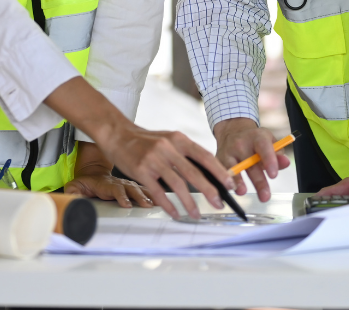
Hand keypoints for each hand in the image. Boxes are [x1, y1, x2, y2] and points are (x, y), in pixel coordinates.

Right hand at [45, 77, 235, 219]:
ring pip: (177, 185)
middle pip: (194, 172)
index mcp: (179, 139)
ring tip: (197, 214)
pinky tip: (175, 213)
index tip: (229, 184)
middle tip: (220, 204)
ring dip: (189, 203)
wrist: (119, 134)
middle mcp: (168, 148)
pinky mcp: (141, 170)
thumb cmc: (146, 141)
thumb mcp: (169, 140)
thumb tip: (207, 174)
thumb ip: (185, 154)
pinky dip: (168, 205)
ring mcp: (155, 159)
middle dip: (210, 190)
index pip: (204, 156)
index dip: (219, 171)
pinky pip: (158, 192)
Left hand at [65, 143, 153, 207]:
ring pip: (141, 187)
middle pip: (132, 189)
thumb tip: (70, 200)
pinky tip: (164, 195)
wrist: (94, 171)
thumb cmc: (86, 182)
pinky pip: (146, 186)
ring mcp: (127, 183)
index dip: (121, 196)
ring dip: (151, 194)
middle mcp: (119, 183)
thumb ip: (72, 193)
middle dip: (140, 197)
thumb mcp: (75, 186)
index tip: (126, 205)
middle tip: (148, 205)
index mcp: (106, 184)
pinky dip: (156, 190)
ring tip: (160, 202)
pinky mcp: (132, 184)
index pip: (115, 189)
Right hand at [213, 118, 290, 201]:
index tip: (273, 175)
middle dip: (258, 181)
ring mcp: (229, 151)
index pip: (264, 147)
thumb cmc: (255, 139)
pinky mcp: (219, 159)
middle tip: (265, 196)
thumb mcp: (269, 141)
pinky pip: (222, 172)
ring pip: (234, 168)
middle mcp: (241, 143)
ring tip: (242, 192)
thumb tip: (286, 163)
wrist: (233, 130)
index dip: (269, 160)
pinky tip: (229, 189)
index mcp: (257, 137)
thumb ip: (278, 154)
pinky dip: (226, 182)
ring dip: (238, 181)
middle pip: (250, 163)